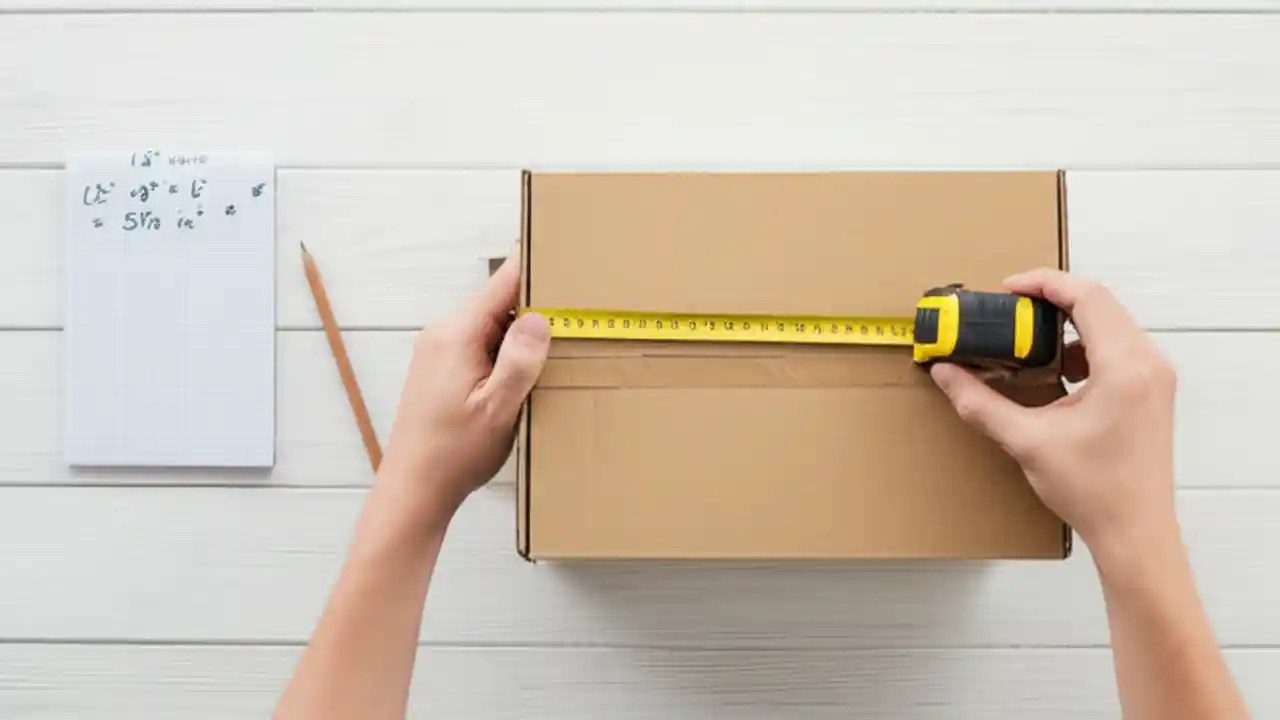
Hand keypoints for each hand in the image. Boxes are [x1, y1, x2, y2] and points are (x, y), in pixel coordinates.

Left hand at [380, 249, 549, 521]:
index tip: (569, 260)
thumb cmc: (453, 453)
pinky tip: (527, 376)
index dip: (538, 269)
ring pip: (492, 325)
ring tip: (560, 348)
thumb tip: (539, 317)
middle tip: (579, 315)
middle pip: (500, 301)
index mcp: (457, 333)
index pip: (504, 282)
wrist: (414, 487)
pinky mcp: (441, 367)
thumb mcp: (497, 408)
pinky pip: (481, 344)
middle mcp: (444, 332)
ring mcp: (440, 349)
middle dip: (538, 307)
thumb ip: (519, 360)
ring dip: (523, 335)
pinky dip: (506, 353)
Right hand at [929, 269, 1177, 564]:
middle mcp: (1148, 364)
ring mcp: (1154, 377)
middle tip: (1011, 308)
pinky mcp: (1151, 392)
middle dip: (1051, 299)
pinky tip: (1054, 366)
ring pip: (1110, 323)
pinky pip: (1118, 347)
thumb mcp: (1027, 441)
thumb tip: (946, 374)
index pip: (1088, 297)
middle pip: (1100, 303)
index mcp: (1125, 367)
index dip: (1044, 283)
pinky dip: (1084, 344)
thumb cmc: (1095, 491)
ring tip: (1028, 335)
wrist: (1135, 532)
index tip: (1008, 288)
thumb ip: (980, 403)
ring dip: (1068, 321)